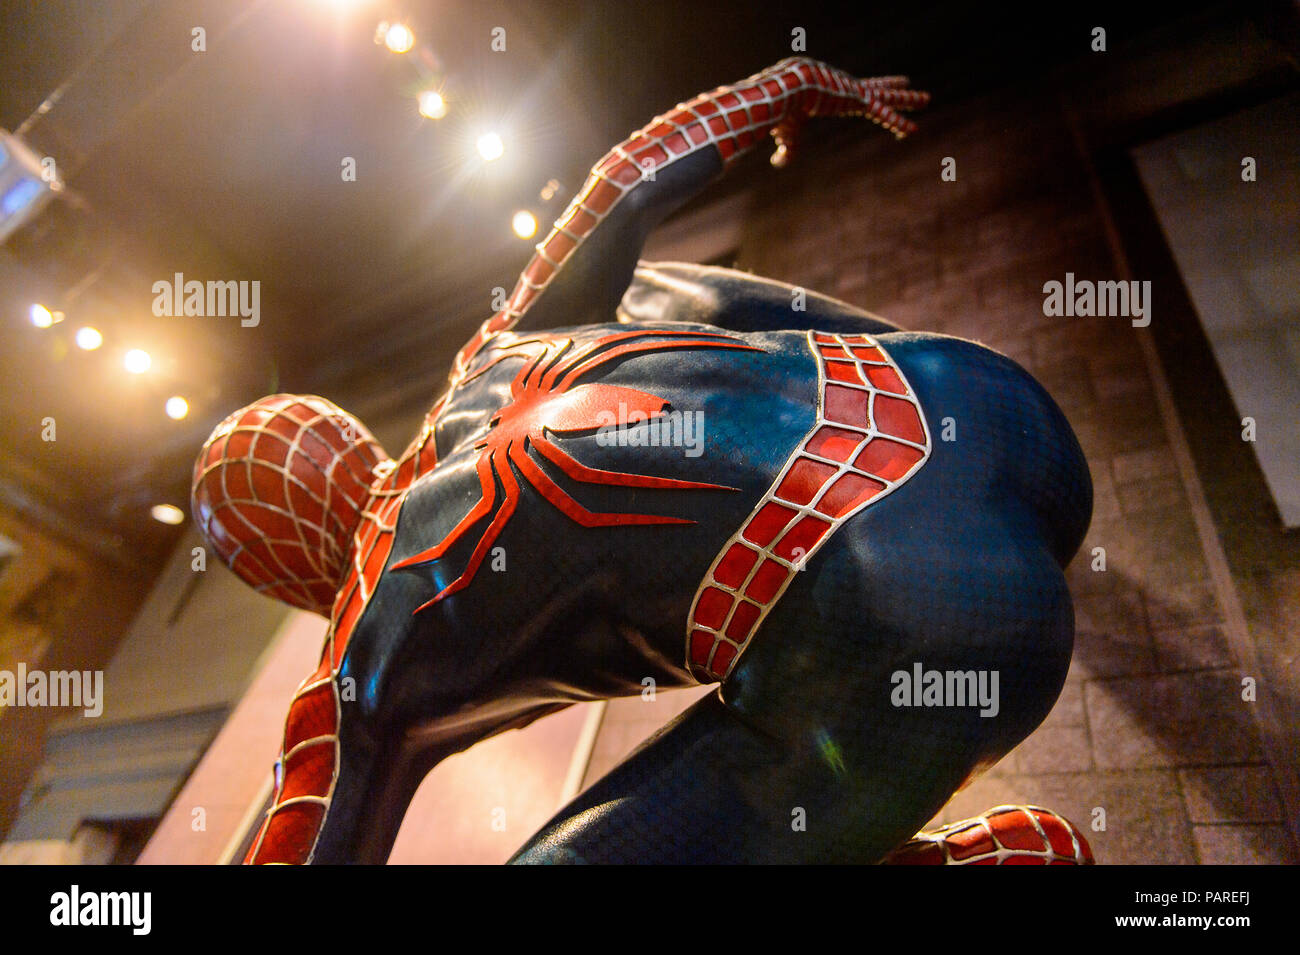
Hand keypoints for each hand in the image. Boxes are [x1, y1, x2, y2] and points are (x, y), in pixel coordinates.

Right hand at [765, 57, 929, 166]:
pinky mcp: (858, 101)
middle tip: (910, 85)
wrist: (785, 90)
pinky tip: (913, 130)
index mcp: (833, 95)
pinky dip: (897, 123)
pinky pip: (882, 114)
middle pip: (877, 90)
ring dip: (908, 100)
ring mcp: (855, 93)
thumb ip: (788, 149)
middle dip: (895, 88)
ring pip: (887, 97)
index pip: (856, 96)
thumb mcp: (787, 133)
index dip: (867, 96)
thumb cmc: (784, 110)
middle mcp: (848, 90)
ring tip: (927, 99)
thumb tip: (778, 162)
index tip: (873, 90)